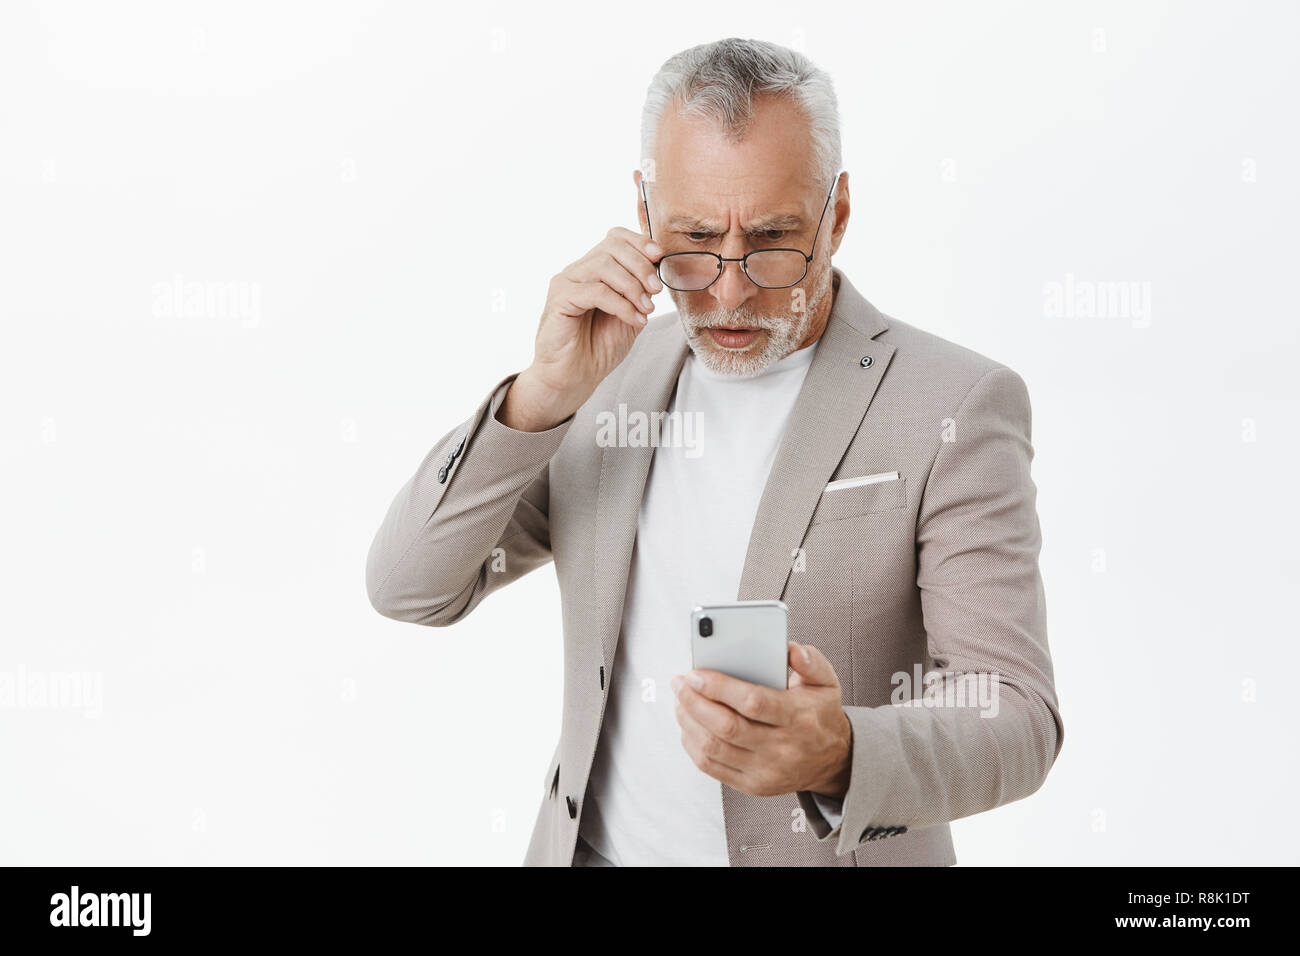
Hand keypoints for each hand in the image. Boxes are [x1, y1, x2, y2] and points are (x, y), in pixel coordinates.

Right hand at [499, 227, 662, 430]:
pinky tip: (635, 320)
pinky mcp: (560, 300)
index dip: (639, 242)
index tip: (660, 257)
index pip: (615, 237)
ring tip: (647, 309)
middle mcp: (577, 271)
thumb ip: (640, 292)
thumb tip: (659, 270)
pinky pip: (596, 291)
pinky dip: (621, 305)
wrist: (575, 378)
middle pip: (611, 247)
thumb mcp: (630, 314)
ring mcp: (566, 283)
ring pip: (604, 266)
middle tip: (656, 289)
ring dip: (633, 287)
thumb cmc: (598, 348)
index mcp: (593, 270)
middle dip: (641, 266)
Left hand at [670, 641, 852, 798]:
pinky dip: (692, 744)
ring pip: (714, 748)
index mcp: (799, 717)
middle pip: (727, 727)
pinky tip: (687, 723)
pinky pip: (712, 767)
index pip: (753, 702)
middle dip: (694, 702)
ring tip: (679, 699)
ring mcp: (766, 771)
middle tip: (679, 683)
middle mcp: (782, 748)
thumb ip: (810, 661)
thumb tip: (789, 649)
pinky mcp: (753, 785)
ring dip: (688, 721)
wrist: (833, 759)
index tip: (695, 673)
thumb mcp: (826, 681)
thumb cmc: (820, 712)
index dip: (719, 688)